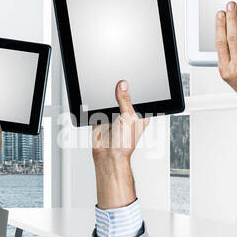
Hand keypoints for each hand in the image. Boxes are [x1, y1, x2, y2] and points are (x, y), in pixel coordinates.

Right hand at [91, 80, 147, 208]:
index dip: (135, 88)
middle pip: (122, 95)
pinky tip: (98, 105)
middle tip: (115, 87)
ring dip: (106, 98)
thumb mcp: (128, 118)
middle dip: (118, 91)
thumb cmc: (124, 144)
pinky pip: (98, 105)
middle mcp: (127, 113)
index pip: (139, 96)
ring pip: (109, 99)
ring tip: (107, 102)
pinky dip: (96, 103)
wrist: (107, 155)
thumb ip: (125, 100)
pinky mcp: (102, 116)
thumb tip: (123, 85)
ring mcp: (114, 115)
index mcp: (139, 113)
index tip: (128, 80)